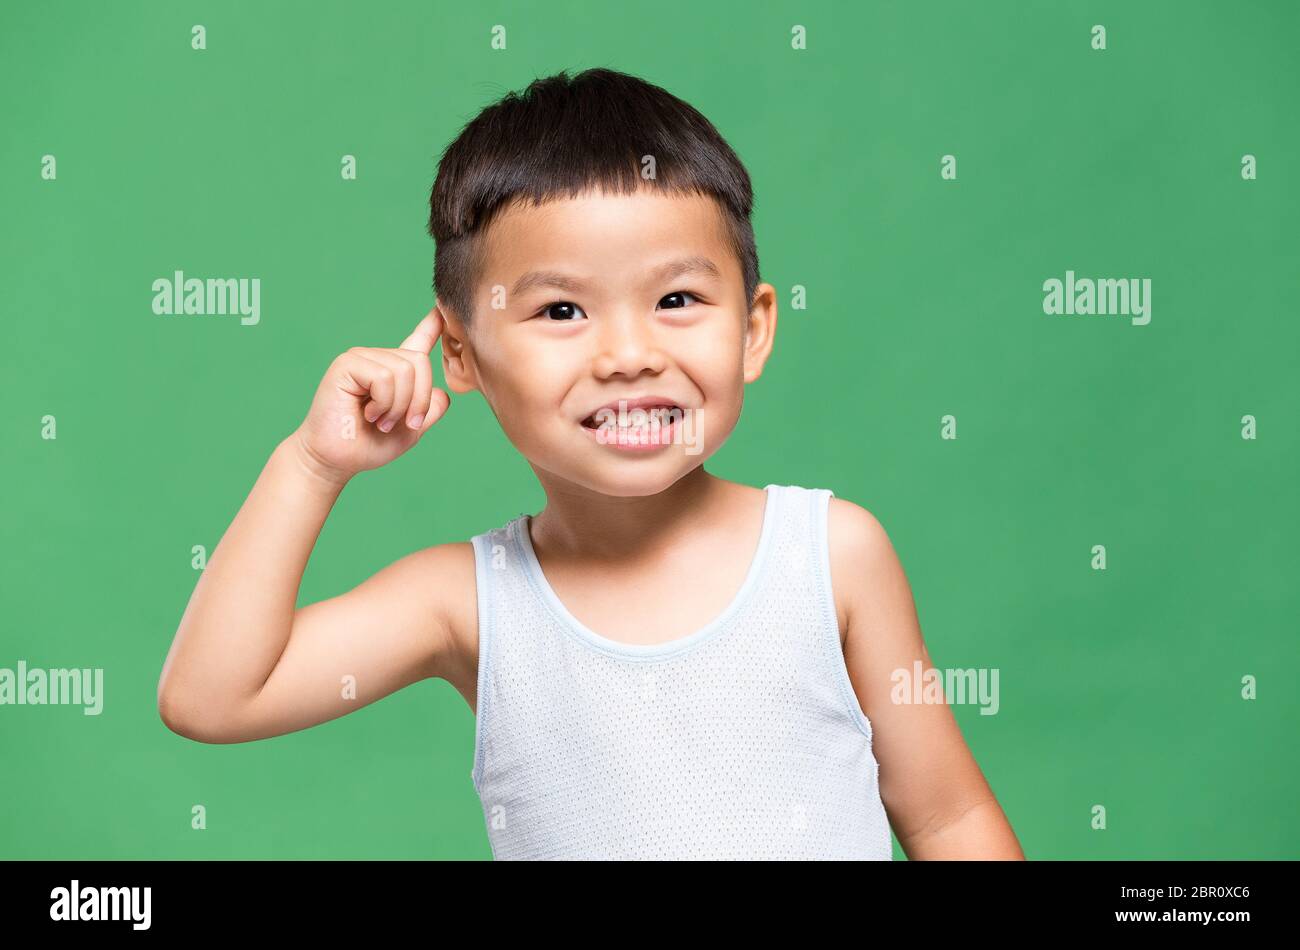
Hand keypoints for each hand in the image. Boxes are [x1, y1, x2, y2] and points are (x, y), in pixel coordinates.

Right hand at [291, 309, 449, 485]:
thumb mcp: (410, 430)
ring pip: (404, 371)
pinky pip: (384, 377)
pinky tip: (368, 413)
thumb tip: (443, 393)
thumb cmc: (369, 445)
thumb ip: (429, 410)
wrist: (336, 460)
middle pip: (420, 362)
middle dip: (418, 400)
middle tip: (400, 423)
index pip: (417, 341)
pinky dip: (383, 402)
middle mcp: (378, 359)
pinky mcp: (347, 364)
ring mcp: (362, 358)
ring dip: (398, 406)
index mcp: (394, 371)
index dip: (431, 326)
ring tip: (380, 420)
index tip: (441, 308)